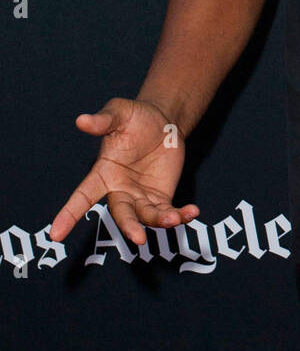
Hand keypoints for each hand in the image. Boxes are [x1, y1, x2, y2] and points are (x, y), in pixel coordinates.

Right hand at [49, 98, 198, 246]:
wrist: (163, 121)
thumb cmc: (135, 117)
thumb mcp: (119, 113)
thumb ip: (102, 120)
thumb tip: (81, 120)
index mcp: (103, 173)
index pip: (82, 197)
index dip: (69, 214)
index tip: (55, 234)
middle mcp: (120, 190)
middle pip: (121, 214)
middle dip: (129, 226)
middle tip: (138, 238)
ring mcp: (141, 197)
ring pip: (146, 217)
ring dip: (160, 221)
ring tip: (174, 219)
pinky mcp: (161, 198)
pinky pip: (168, 212)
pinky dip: (180, 215)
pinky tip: (192, 211)